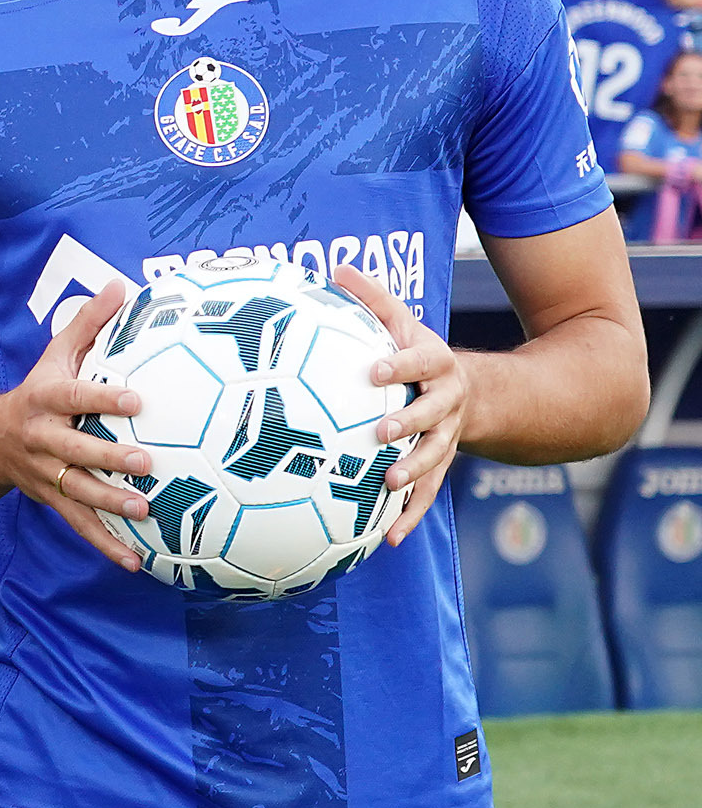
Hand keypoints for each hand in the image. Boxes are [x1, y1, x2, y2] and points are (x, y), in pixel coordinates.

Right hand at [0, 281, 151, 571]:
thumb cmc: (38, 391)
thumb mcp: (54, 355)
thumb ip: (89, 324)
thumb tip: (122, 283)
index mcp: (45, 400)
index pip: (74, 397)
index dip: (102, 399)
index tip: (136, 400)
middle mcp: (42, 440)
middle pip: (74, 450)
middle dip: (108, 458)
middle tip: (146, 462)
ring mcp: (45, 475)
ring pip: (77, 491)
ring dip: (109, 504)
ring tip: (144, 512)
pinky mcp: (52, 501)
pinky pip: (80, 525)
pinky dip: (106, 545)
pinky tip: (137, 561)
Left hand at [332, 265, 462, 541]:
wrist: (471, 392)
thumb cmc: (417, 353)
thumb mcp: (402, 322)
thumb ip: (373, 299)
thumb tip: (336, 267)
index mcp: (436, 363)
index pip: (418, 361)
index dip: (399, 364)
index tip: (373, 369)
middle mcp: (447, 402)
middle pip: (433, 414)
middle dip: (410, 423)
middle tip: (381, 433)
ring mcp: (447, 437)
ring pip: (435, 457)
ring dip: (414, 473)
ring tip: (387, 486)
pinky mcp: (441, 466)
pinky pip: (428, 494)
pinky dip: (410, 516)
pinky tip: (389, 540)